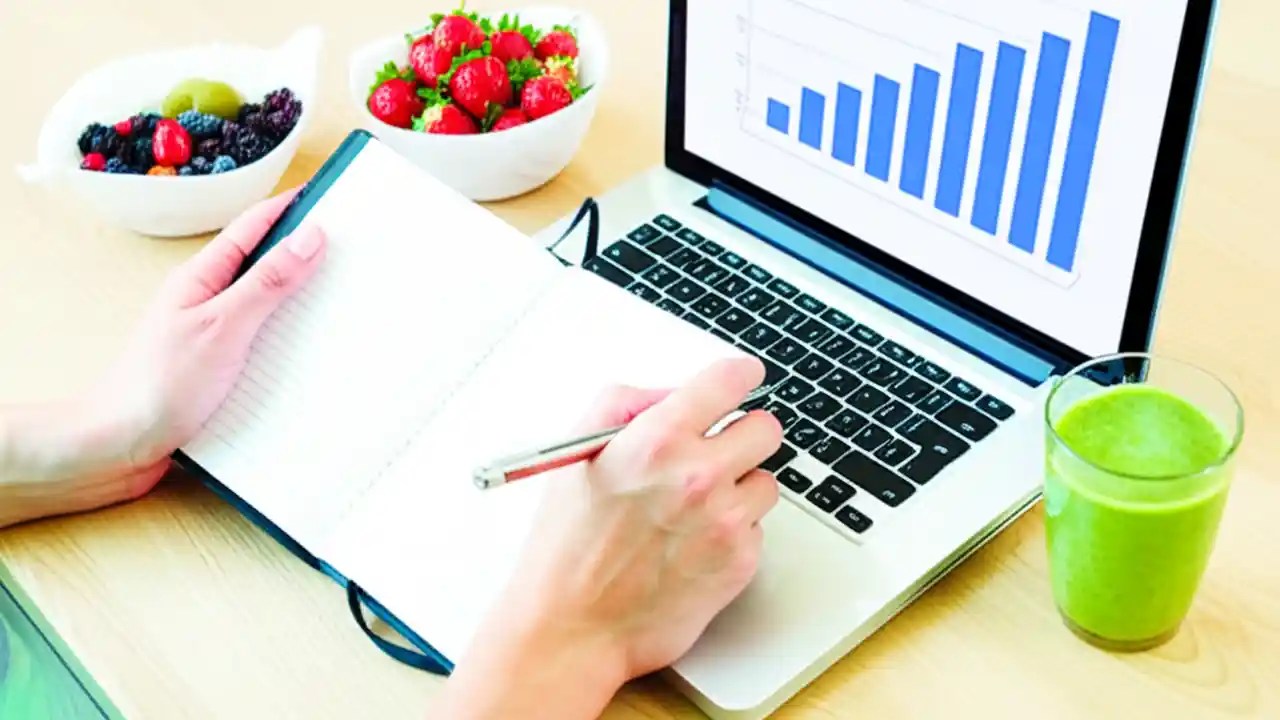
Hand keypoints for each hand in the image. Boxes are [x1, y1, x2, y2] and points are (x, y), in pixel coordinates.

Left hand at [0, 190, 324, 526]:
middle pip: (265, 264)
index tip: (333, 196)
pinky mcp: (222, 369)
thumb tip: (311, 236)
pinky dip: (292, 342)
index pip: (255, 227)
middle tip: (355, 248)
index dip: (293, 207)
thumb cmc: (159, 386)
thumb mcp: (222, 327)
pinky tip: (316, 353)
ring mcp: (215, 335)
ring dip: (303, 301)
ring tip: (348, 297)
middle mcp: (209, 300)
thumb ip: (267, 283)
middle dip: (307, 253)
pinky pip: (265, 344)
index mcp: (203, 277)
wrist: (120, 447)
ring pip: (268, 306)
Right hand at [434, 357, 781, 719]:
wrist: (571, 629)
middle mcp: (698, 476)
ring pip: (765, 481)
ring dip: (738, 487)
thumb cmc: (566, 546)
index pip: (728, 381)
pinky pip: (756, 528)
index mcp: (657, 440)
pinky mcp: (739, 562)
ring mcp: (724, 521)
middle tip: (717, 450)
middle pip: (765, 428)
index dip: (739, 375)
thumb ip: (626, 404)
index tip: (745, 377)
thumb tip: (674, 394)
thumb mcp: (576, 451)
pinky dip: (732, 531)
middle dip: (742, 434)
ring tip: (693, 509)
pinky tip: (692, 543)